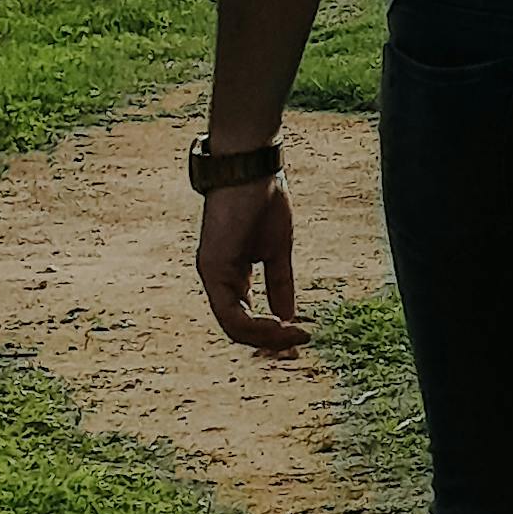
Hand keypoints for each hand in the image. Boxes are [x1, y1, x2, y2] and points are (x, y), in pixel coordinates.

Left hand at [200, 172, 307, 352]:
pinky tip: (279, 324)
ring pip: (232, 326)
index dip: (271, 334)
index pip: (245, 318)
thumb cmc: (264, 200)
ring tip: (293, 336)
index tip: (301, 338)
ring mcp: (211, 274)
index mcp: (230, 275)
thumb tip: (289, 316)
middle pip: (237, 328)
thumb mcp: (277, 250)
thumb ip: (280, 283)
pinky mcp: (213, 268)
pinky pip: (230, 312)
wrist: (251, 167)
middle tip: (299, 346)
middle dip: (270, 342)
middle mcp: (216, 278)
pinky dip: (255, 325)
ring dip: (265, 337)